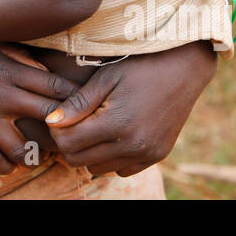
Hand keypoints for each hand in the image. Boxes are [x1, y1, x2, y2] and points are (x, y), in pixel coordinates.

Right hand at [0, 27, 78, 175]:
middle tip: (66, 136)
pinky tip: (5, 160)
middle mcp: (0, 94)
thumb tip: (40, 65)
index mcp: (8, 69)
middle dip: (63, 129)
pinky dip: (5, 164)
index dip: (74, 99)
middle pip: (50, 117)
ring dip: (33, 154)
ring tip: (35, 154)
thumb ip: (14, 56)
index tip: (78, 107)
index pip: (57, 87)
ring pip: (24, 148)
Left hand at [44, 40, 217, 175]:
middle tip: (77, 119)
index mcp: (117, 124)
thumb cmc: (140, 65)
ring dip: (90, 151)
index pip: (68, 144)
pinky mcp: (157, 156)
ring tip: (96, 124)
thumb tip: (51, 121)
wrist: (184, 68)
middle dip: (71, 142)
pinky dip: (111, 157)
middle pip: (79, 160)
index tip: (61, 114)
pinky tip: (114, 133)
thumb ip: (78, 103)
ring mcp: (147, 154)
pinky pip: (122, 170)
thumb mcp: (105, 78)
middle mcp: (133, 145)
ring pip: (98, 169)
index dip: (58, 130)